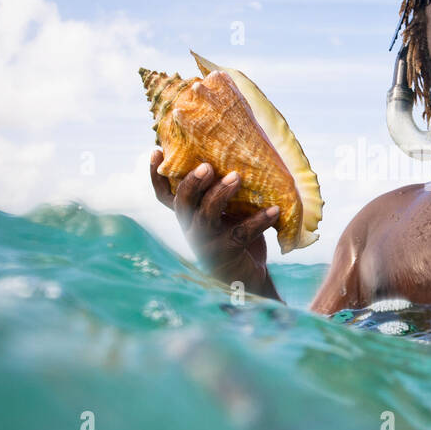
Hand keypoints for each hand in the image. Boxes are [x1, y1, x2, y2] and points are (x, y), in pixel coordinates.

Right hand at [150, 149, 279, 288]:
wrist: (249, 278)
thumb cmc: (237, 237)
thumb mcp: (227, 212)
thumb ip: (225, 192)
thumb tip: (240, 154)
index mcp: (189, 215)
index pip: (165, 196)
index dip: (156, 176)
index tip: (156, 151)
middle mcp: (192, 228)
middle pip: (182, 202)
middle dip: (192, 182)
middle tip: (206, 166)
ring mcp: (207, 242)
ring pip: (206, 215)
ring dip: (221, 194)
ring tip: (237, 177)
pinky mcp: (227, 254)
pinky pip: (242, 233)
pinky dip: (259, 220)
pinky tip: (274, 210)